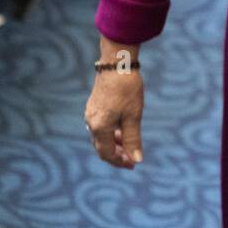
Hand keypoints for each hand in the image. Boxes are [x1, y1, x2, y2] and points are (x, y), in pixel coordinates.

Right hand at [85, 38, 144, 168]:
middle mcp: (91, 122)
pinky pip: (101, 126)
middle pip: (102, 147)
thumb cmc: (126, 89)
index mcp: (99, 128)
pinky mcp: (94, 106)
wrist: (117, 63)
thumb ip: (133, 139)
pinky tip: (123, 128)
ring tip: (130, 143)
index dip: (120, 162)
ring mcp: (91, 113)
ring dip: (115, 143)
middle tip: (133, 158)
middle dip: (118, 154)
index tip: (133, 165)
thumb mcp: (133, 116)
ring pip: (101, 136)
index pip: (107, 154)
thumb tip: (137, 160)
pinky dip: (112, 132)